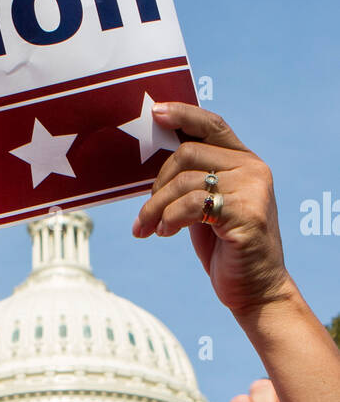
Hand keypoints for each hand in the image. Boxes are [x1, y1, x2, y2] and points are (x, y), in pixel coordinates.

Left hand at [132, 103, 294, 317]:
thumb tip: (154, 160)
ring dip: (156, 208)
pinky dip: (169, 218)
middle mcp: (252, 169)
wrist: (255, 289)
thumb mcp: (206, 207)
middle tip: (145, 214)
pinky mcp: (247, 214)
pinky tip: (164, 233)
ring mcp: (252, 190)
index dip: (182, 115)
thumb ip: (192, 181)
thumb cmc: (225, 248)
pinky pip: (192, 204)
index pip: (212, 125)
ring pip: (185, 181)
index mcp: (244, 162)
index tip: (155, 113)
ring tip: (151, 229)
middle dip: (157, 185)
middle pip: (187, 154)